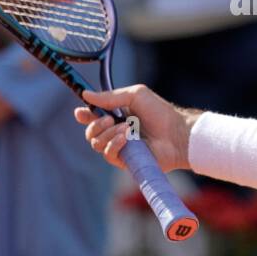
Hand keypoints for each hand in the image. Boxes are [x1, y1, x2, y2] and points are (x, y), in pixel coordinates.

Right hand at [74, 84, 197, 172]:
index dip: (83, 115)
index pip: (92, 117)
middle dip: (95, 125)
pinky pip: (108, 155)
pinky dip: (114, 145)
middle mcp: (115, 132)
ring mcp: (119, 147)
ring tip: (126, 129)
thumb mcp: (135, 96)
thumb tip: (85, 95)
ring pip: (97, 144)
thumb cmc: (160, 112)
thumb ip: (110, 97)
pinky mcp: (125, 160)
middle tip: (109, 120)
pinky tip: (126, 138)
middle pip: (90, 132)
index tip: (80, 112)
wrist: (176, 133)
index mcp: (116, 115)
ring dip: (108, 135)